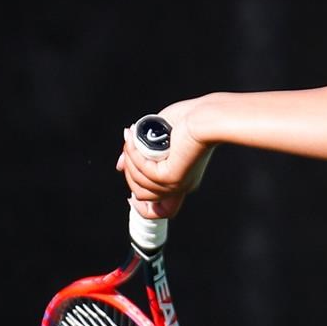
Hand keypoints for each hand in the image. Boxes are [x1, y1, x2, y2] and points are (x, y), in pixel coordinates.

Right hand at [115, 98, 216, 218]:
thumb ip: (139, 153)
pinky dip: (133, 156)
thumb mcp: (157, 138)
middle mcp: (181, 185)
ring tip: (132, 138)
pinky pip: (142, 173)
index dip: (142, 208)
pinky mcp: (172, 177)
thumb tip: (119, 166)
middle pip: (143, 197)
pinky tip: (134, 139)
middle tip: (128, 148)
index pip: (162, 210)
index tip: (129, 196)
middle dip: (129, 173)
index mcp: (182, 178)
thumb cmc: (190, 119)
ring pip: (139, 186)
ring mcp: (177, 184)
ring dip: (129, 162)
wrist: (206, 115)